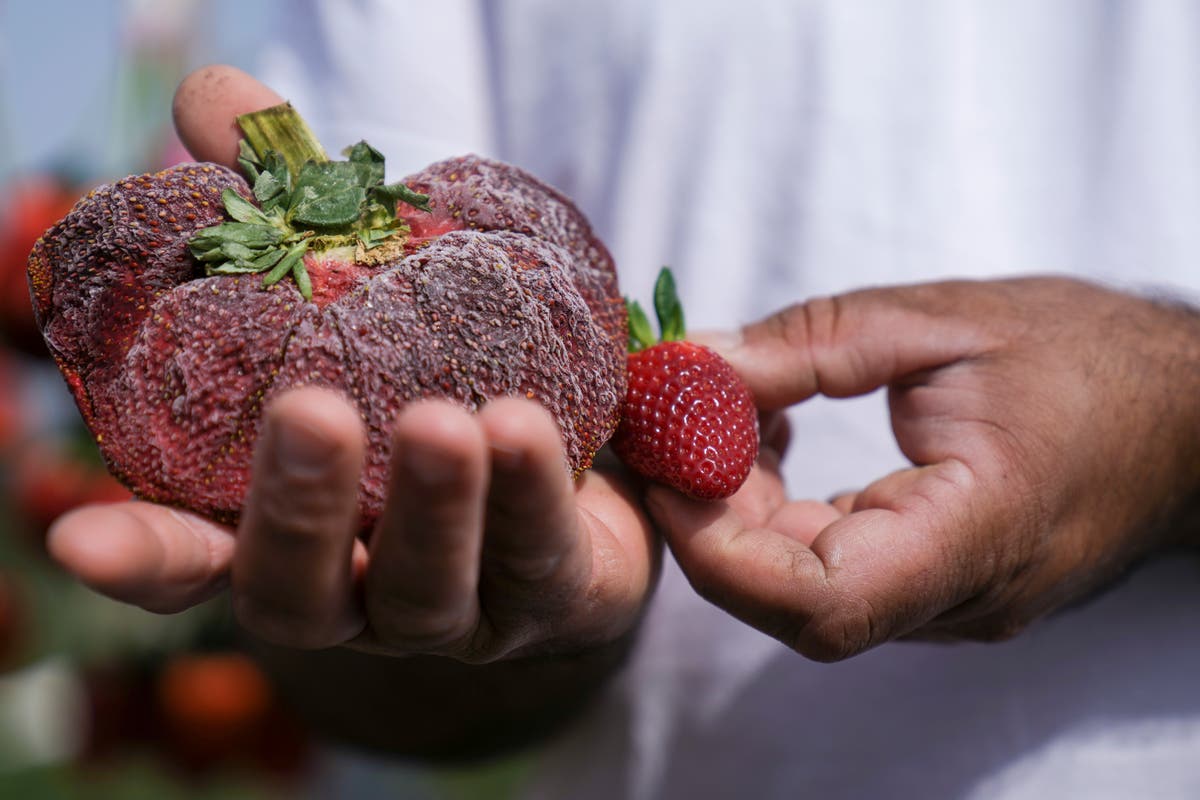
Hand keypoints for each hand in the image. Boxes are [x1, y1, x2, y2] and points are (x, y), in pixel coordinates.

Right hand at [46, 66, 657, 662]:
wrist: (588, 442)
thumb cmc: (447, 365)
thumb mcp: (369, 289)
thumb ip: (293, 209)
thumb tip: (216, 100)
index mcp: (293, 530)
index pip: (194, 562)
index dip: (141, 557)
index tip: (78, 536)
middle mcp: (358, 589)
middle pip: (302, 590)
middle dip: (299, 509)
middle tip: (310, 412)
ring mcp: (458, 608)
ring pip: (427, 589)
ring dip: (432, 506)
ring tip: (442, 419)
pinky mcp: (556, 596)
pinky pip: (540, 559)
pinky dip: (530, 496)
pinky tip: (525, 426)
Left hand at [650, 278, 1199, 660]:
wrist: (1188, 410)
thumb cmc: (1091, 356)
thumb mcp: (943, 321)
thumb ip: (812, 344)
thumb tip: (695, 366)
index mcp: (977, 534)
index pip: (821, 602)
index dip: (720, 550)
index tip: (665, 472)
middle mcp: (959, 595)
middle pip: (794, 601)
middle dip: (709, 518)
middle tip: (667, 428)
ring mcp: (949, 600)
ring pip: (804, 589)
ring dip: (739, 512)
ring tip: (716, 418)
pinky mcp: (938, 583)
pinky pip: (834, 567)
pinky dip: (779, 512)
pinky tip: (765, 440)